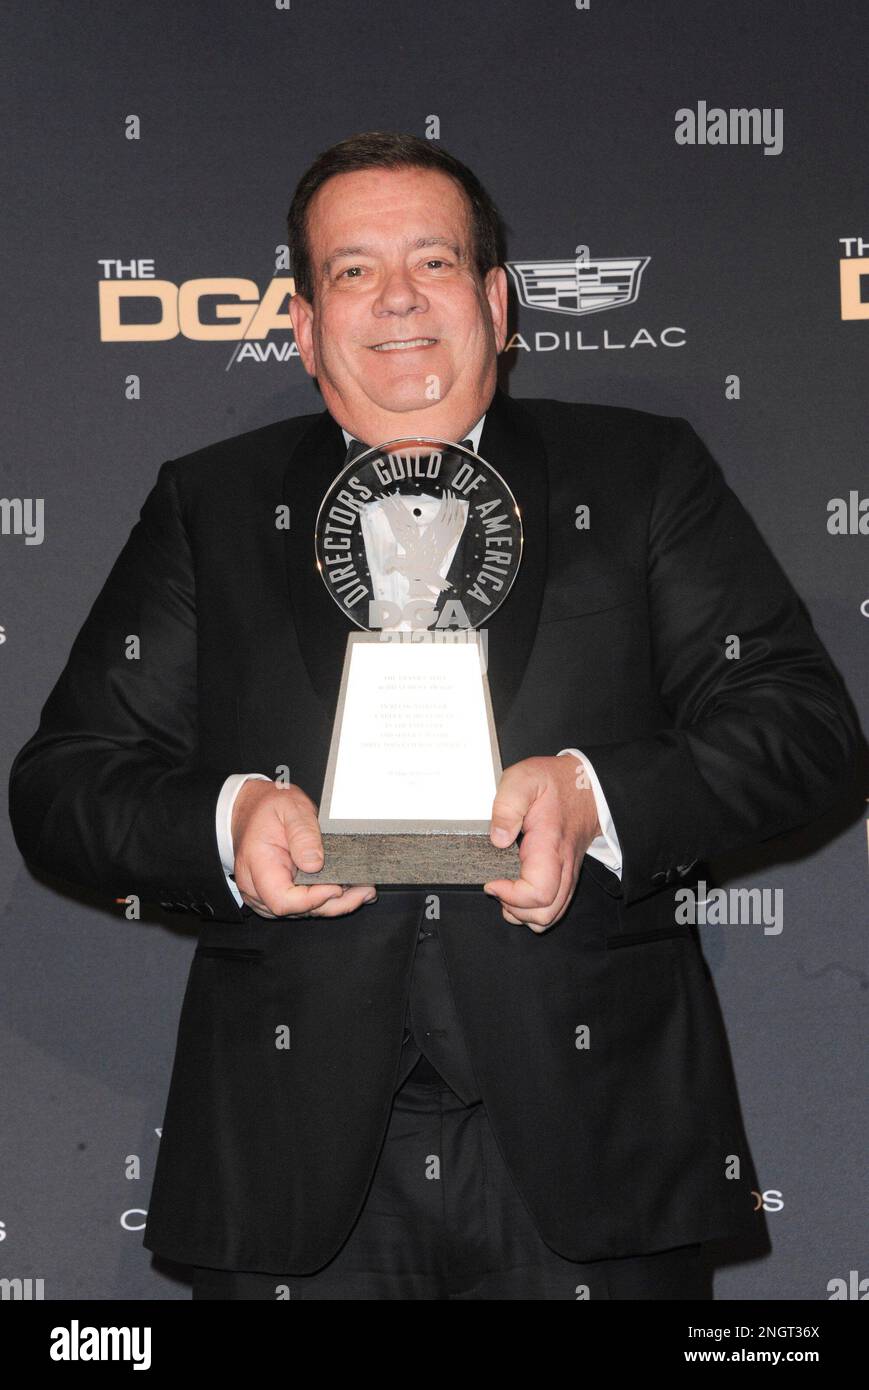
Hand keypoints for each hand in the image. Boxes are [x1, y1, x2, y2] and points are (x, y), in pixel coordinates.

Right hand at [231, 780, 375, 918]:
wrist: (252, 810)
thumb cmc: (268, 809)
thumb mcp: (290, 809)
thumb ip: (303, 834)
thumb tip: (314, 864)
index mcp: (258, 865)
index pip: (282, 900)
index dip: (313, 900)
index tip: (338, 886)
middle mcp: (256, 887)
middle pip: (297, 911)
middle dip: (334, 903)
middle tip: (365, 889)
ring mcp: (264, 895)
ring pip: (303, 912)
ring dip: (334, 904)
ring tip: (363, 889)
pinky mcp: (276, 895)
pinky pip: (302, 906)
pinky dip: (326, 900)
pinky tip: (347, 890)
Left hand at [483, 755, 600, 931]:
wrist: (586, 785)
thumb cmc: (555, 783)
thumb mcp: (524, 779)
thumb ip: (508, 805)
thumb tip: (498, 838)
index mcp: (550, 846)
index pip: (538, 893)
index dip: (511, 897)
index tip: (492, 883)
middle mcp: (563, 867)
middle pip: (545, 915)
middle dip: (515, 910)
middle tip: (496, 888)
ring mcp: (567, 875)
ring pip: (550, 916)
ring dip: (524, 913)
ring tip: (504, 893)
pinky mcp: (565, 876)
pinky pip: (554, 907)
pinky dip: (533, 910)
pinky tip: (516, 894)